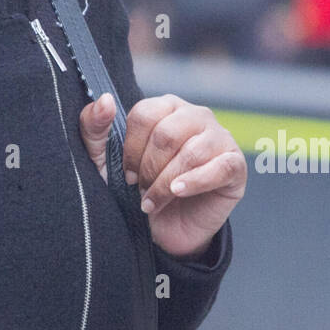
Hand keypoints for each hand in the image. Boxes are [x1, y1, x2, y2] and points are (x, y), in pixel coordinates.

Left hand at [79, 93, 245, 260]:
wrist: (164, 229)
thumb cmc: (135, 187)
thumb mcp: (104, 160)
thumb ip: (94, 127)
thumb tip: (104, 100)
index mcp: (166, 107)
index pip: (145, 114)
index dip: (131, 148)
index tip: (126, 172)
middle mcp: (195, 115)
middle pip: (167, 134)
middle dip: (148, 168)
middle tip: (141, 189)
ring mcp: (219, 137)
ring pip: (191, 152)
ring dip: (166, 183)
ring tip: (155, 200)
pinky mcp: (235, 165)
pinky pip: (219, 167)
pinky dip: (195, 182)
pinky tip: (178, 192)